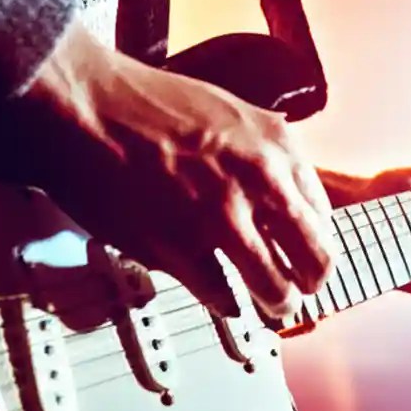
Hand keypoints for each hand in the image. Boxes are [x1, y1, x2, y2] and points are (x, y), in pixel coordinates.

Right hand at [11, 21, 334, 318]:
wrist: (85, 105)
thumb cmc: (148, 105)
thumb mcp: (234, 115)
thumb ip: (267, 157)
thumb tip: (291, 199)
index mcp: (277, 147)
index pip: (324, 214)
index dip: (317, 240)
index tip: (307, 252)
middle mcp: (260, 183)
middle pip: (317, 260)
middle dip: (311, 282)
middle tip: (300, 289)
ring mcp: (220, 219)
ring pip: (276, 290)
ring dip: (275, 303)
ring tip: (269, 304)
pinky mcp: (178, 249)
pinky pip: (222, 297)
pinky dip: (227, 304)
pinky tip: (225, 299)